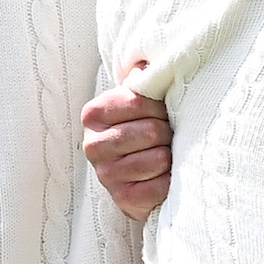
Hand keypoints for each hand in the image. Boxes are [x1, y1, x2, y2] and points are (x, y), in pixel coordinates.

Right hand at [81, 84, 173, 220]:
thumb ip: (143, 79)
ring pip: (157, 159)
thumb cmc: (145, 129)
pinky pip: (159, 187)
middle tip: (169, 137)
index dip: (161, 107)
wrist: (143, 176)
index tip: (164, 112)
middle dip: (168, 133)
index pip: (139, 101)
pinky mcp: (122, 199)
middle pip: (151, 132)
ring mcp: (105, 175)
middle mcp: (93, 145)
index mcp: (94, 113)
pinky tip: (166, 177)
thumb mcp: (141, 100)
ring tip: (167, 155)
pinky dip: (170, 182)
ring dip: (170, 157)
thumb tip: (145, 64)